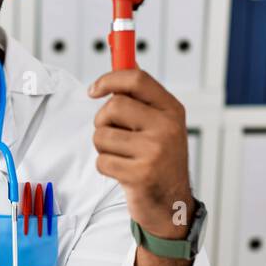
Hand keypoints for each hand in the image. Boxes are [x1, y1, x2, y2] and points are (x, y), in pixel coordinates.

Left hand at [89, 69, 193, 238]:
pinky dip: (105, 167)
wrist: (172, 204)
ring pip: (102, 135)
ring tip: (122, 156)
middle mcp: (166, 127)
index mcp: (171, 110)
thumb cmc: (161, 160)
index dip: (109, 80)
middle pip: (113, 106)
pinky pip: (102, 161)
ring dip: (103, 147)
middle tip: (113, 135)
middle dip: (103, 121)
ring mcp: (154, 151)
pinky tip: (122, 172)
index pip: (136, 79)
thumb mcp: (161, 124)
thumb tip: (127, 61)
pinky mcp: (140, 175)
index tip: (93, 90)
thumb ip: (142, 96)